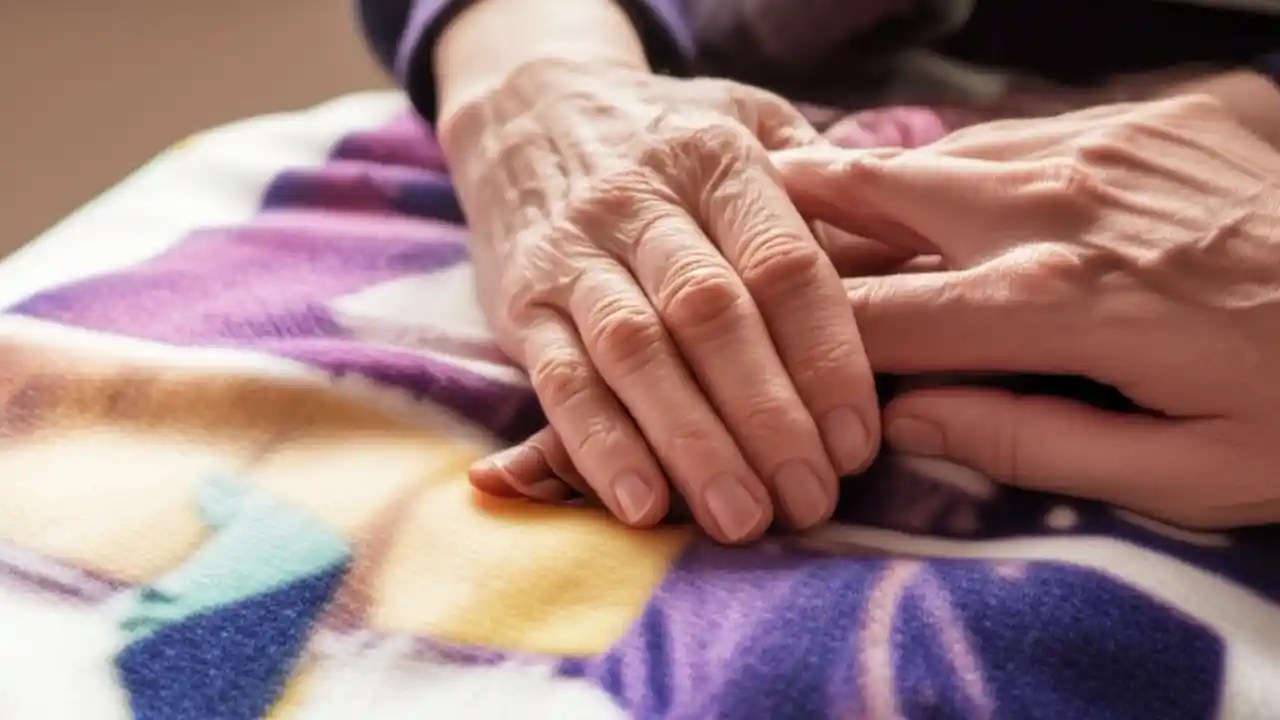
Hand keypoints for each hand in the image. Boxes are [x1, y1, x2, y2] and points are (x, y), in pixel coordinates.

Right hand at [445, 60, 879, 542]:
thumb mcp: (750, 128)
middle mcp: (641, 201)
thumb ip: (821, 198)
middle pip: (712, 315)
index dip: (826, 359)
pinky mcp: (522, 305)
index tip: (858, 444)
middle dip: (767, 417)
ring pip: (637, 353)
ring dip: (693, 444)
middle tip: (810, 500)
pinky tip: (643, 504)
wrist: (532, 115)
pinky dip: (601, 446)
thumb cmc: (672, 144)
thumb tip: (909, 284)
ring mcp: (574, 253)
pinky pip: (561, 380)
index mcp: (716, 159)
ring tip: (741, 520)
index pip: (784, 263)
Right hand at [774, 94, 1279, 528]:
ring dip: (885, 176)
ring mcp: (1114, 140)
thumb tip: (911, 422)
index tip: (754, 338)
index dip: (804, 330)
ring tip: (828, 187)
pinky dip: (976, 157)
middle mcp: (1061, 204)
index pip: (878, 315)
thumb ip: (1029, 443)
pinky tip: (962, 180)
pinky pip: (1032, 125)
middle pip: (888, 192)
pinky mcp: (1166, 106)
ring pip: (951, 148)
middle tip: (749, 202)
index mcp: (1054, 304)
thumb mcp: (1187, 474)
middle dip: (809, 207)